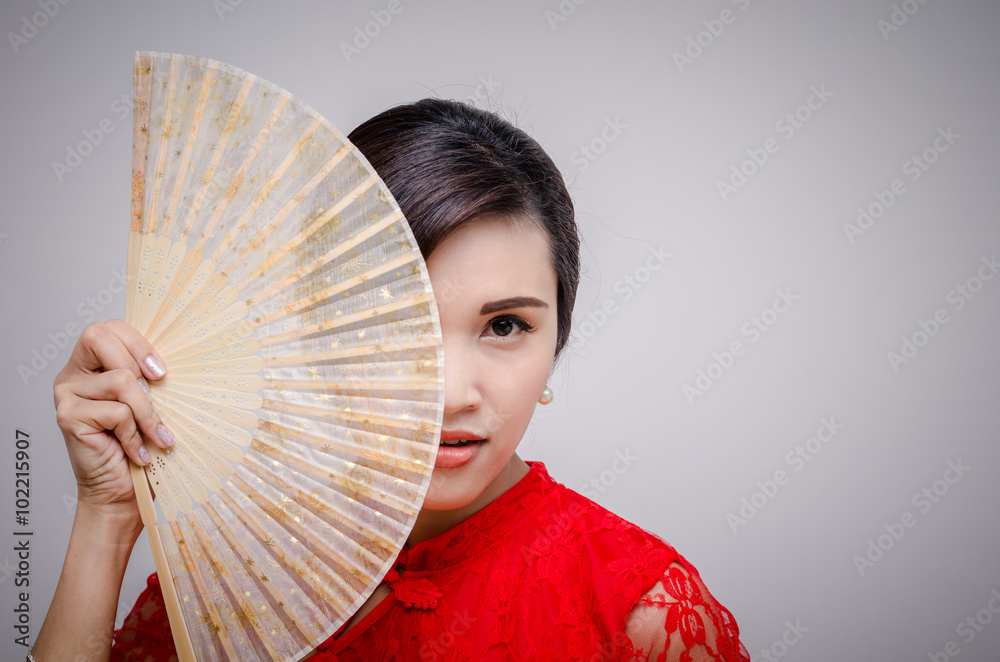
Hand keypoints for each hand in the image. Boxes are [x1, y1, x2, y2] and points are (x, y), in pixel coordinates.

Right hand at [53, 319, 173, 522]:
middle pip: (99, 335)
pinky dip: (135, 434)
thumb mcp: (149, 403)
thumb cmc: (139, 447)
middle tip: (157, 388)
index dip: (139, 343)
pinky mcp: (68, 416)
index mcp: (91, 365)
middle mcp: (73, 375)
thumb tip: (171, 359)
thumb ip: (148, 377)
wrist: (122, 493)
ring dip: (146, 411)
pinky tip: (137, 452)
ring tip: (154, 436)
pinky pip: (117, 411)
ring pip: (120, 380)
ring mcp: (66, 395)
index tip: (161, 372)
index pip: (110, 328)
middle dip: (136, 362)